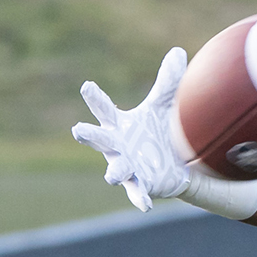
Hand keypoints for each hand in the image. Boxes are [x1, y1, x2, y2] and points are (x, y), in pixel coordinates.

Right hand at [70, 47, 190, 211]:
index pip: (104, 108)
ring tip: (112, 175)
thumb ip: (168, 82)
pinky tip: (146, 205)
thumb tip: (179, 51)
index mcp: (118, 125)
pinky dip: (140, 198)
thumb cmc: (158, 131)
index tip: (87, 86)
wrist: (174, 162)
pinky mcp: (142, 184)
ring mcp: (127, 167)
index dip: (94, 98)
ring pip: (116, 169)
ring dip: (114, 172)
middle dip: (88, 135)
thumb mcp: (163, 107)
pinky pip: (138, 193)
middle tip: (78, 129)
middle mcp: (116, 146)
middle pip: (98, 139)